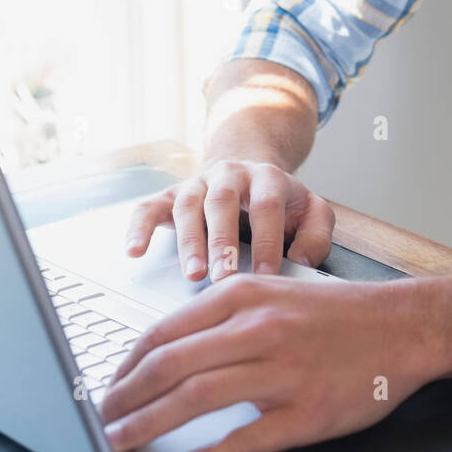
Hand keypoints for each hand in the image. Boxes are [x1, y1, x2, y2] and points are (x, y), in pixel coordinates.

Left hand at [100, 273, 436, 451]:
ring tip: (122, 443)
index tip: (109, 384)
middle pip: (171, 365)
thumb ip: (224, 314)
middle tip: (103, 419)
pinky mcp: (304, 412)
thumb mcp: (275, 291)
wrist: (403, 327)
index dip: (127, 364)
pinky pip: (243, 440)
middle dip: (126, 397)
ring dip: (149, 424)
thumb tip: (168, 348)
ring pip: (196, 398)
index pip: (165, 330)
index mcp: (245, 294)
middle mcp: (258, 328)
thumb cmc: (337, 314)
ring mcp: (281, 371)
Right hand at [124, 160, 335, 280]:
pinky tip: (134, 251)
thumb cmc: (280, 205)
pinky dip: (139, 227)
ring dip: (189, 241)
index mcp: (266, 178)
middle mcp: (229, 175)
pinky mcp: (170, 194)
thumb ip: (317, 234)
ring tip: (192, 274)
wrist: (249, 173)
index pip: (267, 206)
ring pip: (188, 205)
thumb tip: (303, 259)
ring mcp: (197, 183)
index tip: (266, 277)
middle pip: (222, 203)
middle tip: (224, 278)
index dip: (267, 240)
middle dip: (222, 242)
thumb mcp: (310, 212)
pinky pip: (149, 207)